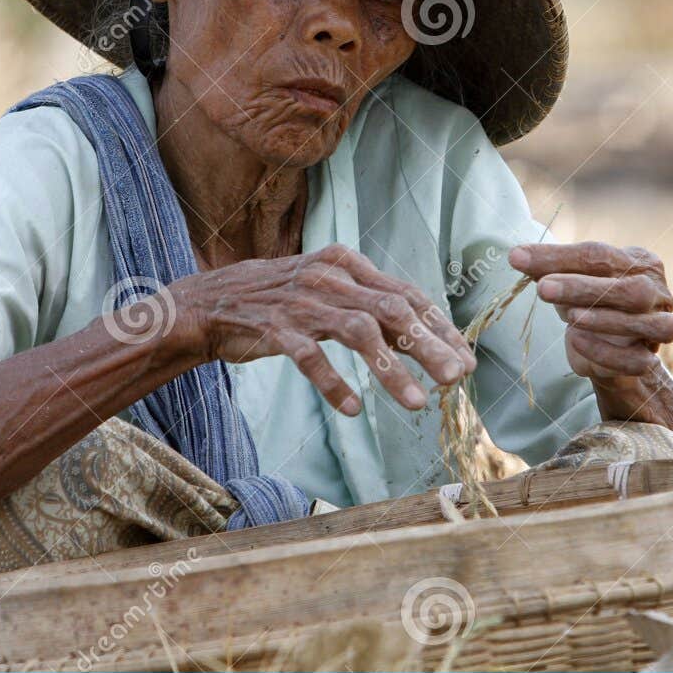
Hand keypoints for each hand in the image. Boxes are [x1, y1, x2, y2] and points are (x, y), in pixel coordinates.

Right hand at [171, 245, 474, 415]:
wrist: (207, 305)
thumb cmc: (276, 301)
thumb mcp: (325, 291)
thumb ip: (367, 304)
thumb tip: (420, 333)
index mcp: (346, 264)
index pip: (406, 294)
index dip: (439, 327)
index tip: (465, 358)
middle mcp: (328, 277)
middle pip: (392, 309)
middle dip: (429, 346)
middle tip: (457, 378)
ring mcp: (300, 301)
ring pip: (358, 332)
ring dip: (392, 369)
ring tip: (419, 403)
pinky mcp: (273, 327)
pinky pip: (309, 356)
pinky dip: (333, 382)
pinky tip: (353, 408)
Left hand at [507, 242, 672, 380]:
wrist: (604, 350)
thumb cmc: (588, 303)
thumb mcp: (567, 281)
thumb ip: (547, 267)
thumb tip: (515, 255)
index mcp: (639, 261)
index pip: (601, 255)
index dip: (559, 257)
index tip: (517, 258)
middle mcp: (656, 292)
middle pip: (631, 288)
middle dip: (585, 288)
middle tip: (543, 288)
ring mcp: (659, 326)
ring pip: (647, 323)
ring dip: (604, 320)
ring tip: (569, 317)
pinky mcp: (649, 360)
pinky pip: (636, 361)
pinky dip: (606, 352)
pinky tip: (576, 342)